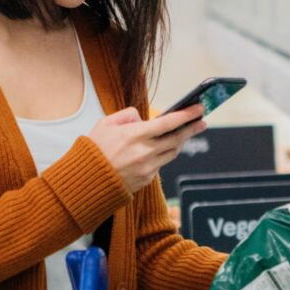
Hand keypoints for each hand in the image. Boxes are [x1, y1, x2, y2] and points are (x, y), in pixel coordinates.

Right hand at [87, 104, 205, 192]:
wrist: (87, 181)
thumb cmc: (95, 150)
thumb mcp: (105, 124)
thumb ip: (127, 115)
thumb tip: (143, 118)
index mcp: (135, 135)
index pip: (168, 122)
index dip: (187, 115)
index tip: (199, 108)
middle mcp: (145, 152)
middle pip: (177, 138)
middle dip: (192, 128)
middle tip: (202, 122)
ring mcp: (148, 167)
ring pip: (172, 152)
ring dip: (178, 142)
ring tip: (182, 134)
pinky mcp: (147, 179)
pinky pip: (161, 165)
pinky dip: (161, 156)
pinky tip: (158, 151)